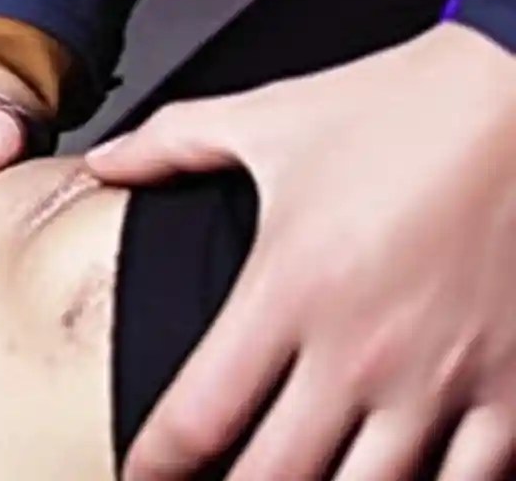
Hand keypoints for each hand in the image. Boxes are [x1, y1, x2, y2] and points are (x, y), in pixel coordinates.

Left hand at [87, 23, 515, 479]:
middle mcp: (361, 351)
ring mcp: (445, 379)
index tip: (146, 476)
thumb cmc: (404, 106)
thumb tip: (104, 162)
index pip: (198, 419)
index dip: (157, 467)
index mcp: (288, 290)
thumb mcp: (269, 119)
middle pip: (273, 479)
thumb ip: (170, 145)